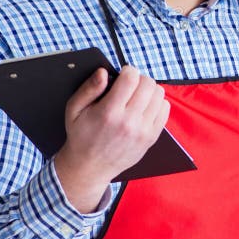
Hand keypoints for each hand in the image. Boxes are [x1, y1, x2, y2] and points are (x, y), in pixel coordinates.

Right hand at [54, 65, 169, 211]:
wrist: (90, 168)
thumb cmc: (81, 136)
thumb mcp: (74, 110)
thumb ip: (88, 88)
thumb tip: (104, 72)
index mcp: (109, 113)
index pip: (131, 78)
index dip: (128, 70)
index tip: (122, 74)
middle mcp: (129, 122)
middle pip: (148, 84)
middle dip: (139, 78)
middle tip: (129, 85)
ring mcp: (143, 131)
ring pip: (159, 94)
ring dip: (149, 90)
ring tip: (136, 96)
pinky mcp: (152, 137)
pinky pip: (165, 109)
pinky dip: (156, 103)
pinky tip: (143, 107)